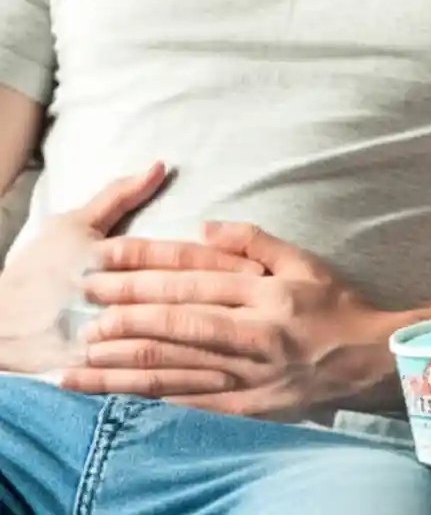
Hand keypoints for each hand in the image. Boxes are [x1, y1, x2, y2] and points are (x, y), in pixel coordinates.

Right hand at [0, 163, 258, 372]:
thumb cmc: (37, 270)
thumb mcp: (75, 225)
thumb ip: (120, 196)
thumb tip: (159, 166)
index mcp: (114, 261)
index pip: (184, 262)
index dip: (227, 267)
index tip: (263, 271)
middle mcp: (118, 302)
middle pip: (191, 304)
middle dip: (237, 310)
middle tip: (277, 313)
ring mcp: (114, 342)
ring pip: (179, 344)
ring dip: (223, 347)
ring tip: (263, 350)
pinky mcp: (109, 374)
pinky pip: (158, 379)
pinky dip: (191, 380)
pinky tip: (225, 381)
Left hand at [64, 223, 392, 415]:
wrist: (370, 360)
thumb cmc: (337, 306)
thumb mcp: (306, 262)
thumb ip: (256, 242)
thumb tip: (205, 226)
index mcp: (267, 293)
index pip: (195, 277)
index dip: (145, 270)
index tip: (105, 264)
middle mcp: (256, 333)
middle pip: (178, 321)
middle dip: (125, 313)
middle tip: (82, 305)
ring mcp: (250, 373)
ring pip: (178, 366)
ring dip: (126, 362)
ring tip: (84, 355)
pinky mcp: (247, 404)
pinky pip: (194, 399)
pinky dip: (155, 396)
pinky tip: (121, 394)